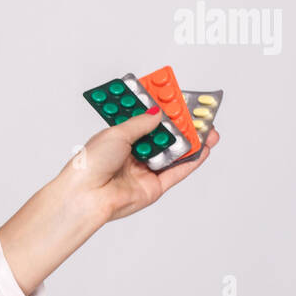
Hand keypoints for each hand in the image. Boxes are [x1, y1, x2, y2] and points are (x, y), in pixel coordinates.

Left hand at [62, 109, 220, 222]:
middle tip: (200, 114)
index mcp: (119, 140)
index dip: (162, 111)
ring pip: (173, 154)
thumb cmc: (91, 164)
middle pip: (163, 138)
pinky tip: (204, 148)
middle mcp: (132, 155)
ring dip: (192, 142)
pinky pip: (177, 172)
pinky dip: (192, 161)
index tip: (178, 100)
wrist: (87, 194)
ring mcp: (144, 172)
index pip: (145, 121)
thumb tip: (158, 112)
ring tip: (208, 129)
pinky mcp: (153, 188)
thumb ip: (141, 123)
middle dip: (182, 126)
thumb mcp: (117, 133)